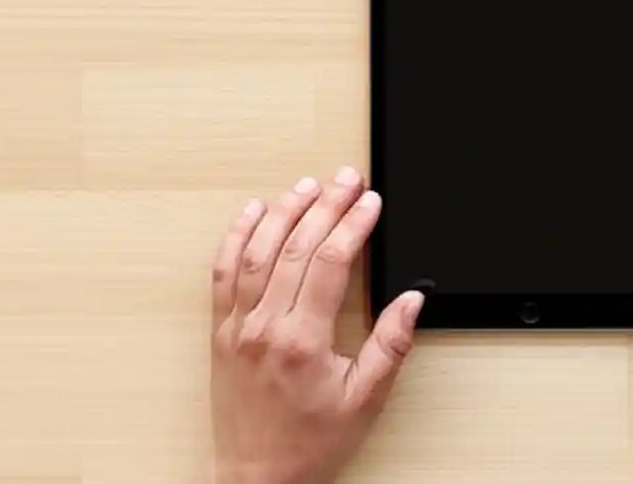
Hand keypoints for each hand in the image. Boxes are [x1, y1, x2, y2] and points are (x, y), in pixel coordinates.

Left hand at [210, 168, 423, 483]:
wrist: (256, 478)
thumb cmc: (310, 444)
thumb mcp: (365, 401)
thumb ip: (390, 346)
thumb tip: (413, 301)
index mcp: (304, 342)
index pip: (331, 264)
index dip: (353, 225)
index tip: (371, 202)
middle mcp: (265, 328)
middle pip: (296, 248)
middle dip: (325, 205)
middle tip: (346, 179)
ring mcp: (237, 327)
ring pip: (256, 252)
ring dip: (283, 212)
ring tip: (307, 186)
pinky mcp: (220, 332)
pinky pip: (221, 273)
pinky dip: (236, 237)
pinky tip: (252, 213)